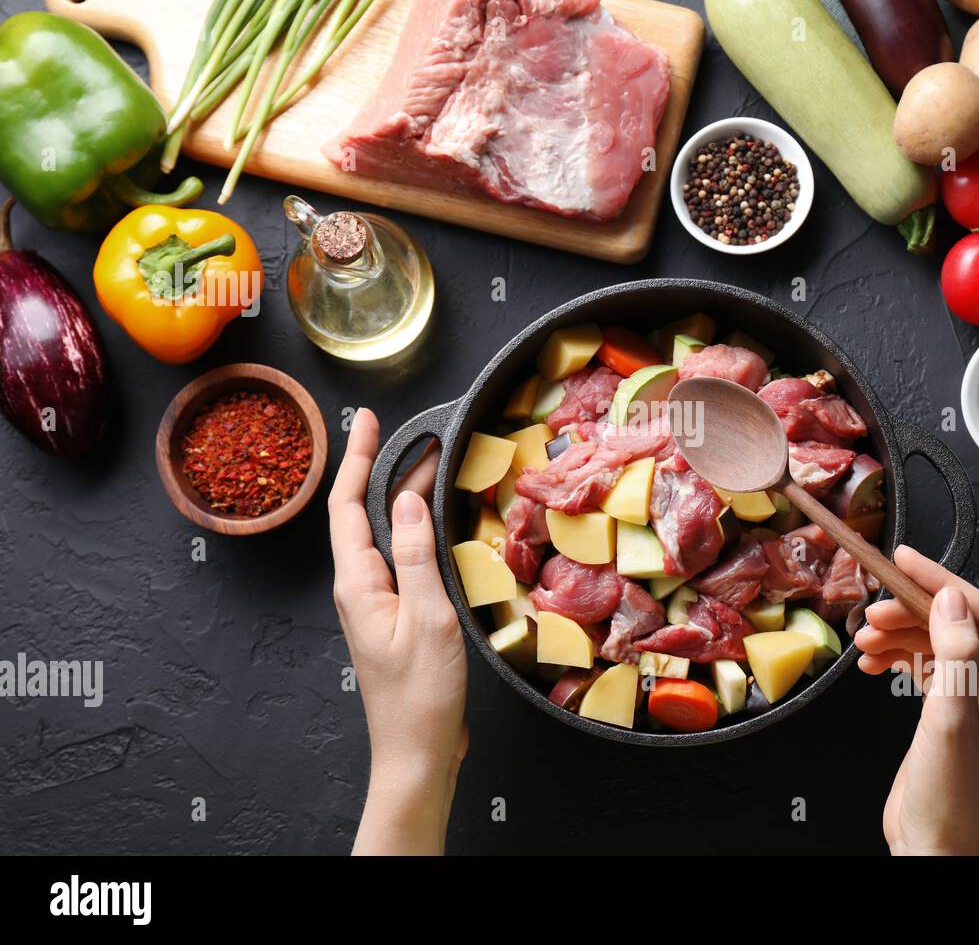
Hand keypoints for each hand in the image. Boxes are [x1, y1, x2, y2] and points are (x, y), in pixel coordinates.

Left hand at [328, 408, 467, 854]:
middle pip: (365, 514)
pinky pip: (402, 558)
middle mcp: (361, 586)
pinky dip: (418, 530)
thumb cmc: (420, 694)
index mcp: (358, 582)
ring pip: (385, 534)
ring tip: (432, 466)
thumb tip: (408, 498)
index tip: (368, 419)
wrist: (418, 751)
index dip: (357, 458)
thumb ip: (415, 555)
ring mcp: (378, 602)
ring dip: (404, 497)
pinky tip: (439, 523)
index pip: (347, 505)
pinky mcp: (398, 616)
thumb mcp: (426, 618)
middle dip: (386, 469)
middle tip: (419, 436)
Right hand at [855, 545, 978, 854]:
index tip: (907, 559)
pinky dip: (897, 657)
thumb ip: (955, 655)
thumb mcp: (951, 721)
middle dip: (910, 614)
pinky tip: (873, 660)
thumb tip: (951, 601)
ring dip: (898, 635)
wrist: (932, 848)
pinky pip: (925, 664)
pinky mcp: (954, 707)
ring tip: (865, 638)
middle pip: (956, 625)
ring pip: (936, 641)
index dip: (941, 584)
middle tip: (873, 606)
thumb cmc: (953, 801)